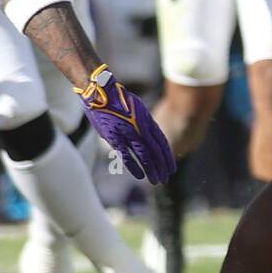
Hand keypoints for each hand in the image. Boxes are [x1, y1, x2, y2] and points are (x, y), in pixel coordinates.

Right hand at [73, 65, 175, 183]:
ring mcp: (128, 132)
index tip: (171, 168)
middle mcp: (141, 127)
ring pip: (145, 155)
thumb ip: (143, 122)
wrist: (100, 91)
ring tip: (157, 181)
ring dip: (151, 169)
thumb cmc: (118, 98)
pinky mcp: (114, 137)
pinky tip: (140, 176)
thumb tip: (148, 136)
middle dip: (162, 166)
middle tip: (166, 178)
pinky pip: (127, 155)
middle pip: (156, 151)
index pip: (162, 143)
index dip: (167, 156)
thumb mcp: (137, 108)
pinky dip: (134, 166)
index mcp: (148, 120)